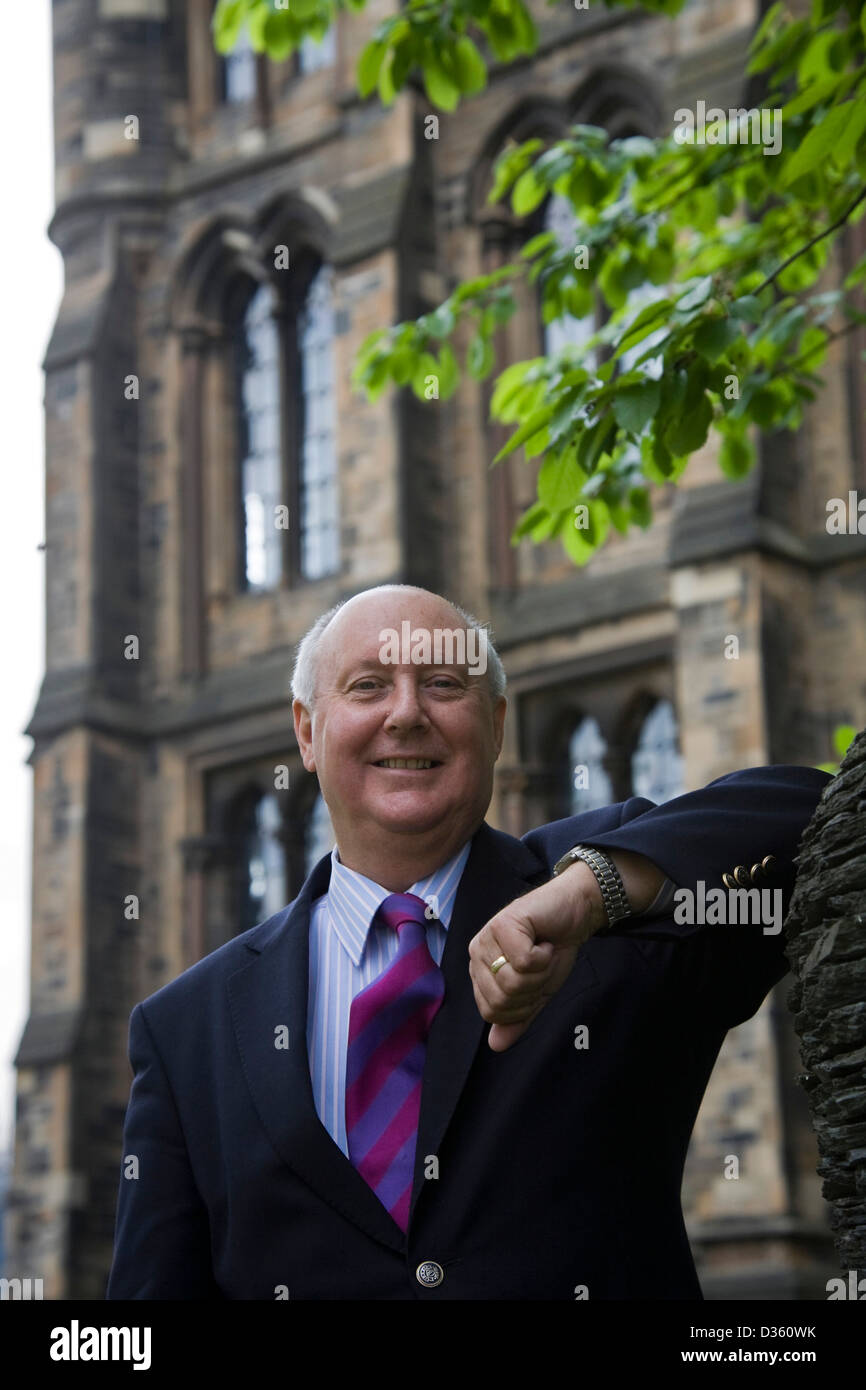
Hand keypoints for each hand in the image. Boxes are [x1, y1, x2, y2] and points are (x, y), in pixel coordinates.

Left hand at [468, 850, 664, 1050]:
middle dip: (533, 989)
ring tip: (541, 952)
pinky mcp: (503, 923)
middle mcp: (477, 954)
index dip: (522, 1006)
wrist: (575, 915)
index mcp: (480, 972)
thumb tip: (496, 1046)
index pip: (492, 1013)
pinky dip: (544, 955)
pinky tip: (543, 940)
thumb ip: (517, 1018)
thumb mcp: (537, 992)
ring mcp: (487, 937)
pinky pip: (525, 962)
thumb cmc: (553, 949)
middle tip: (540, 964)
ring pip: (513, 982)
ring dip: (540, 972)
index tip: (535, 981)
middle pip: (502, 1001)